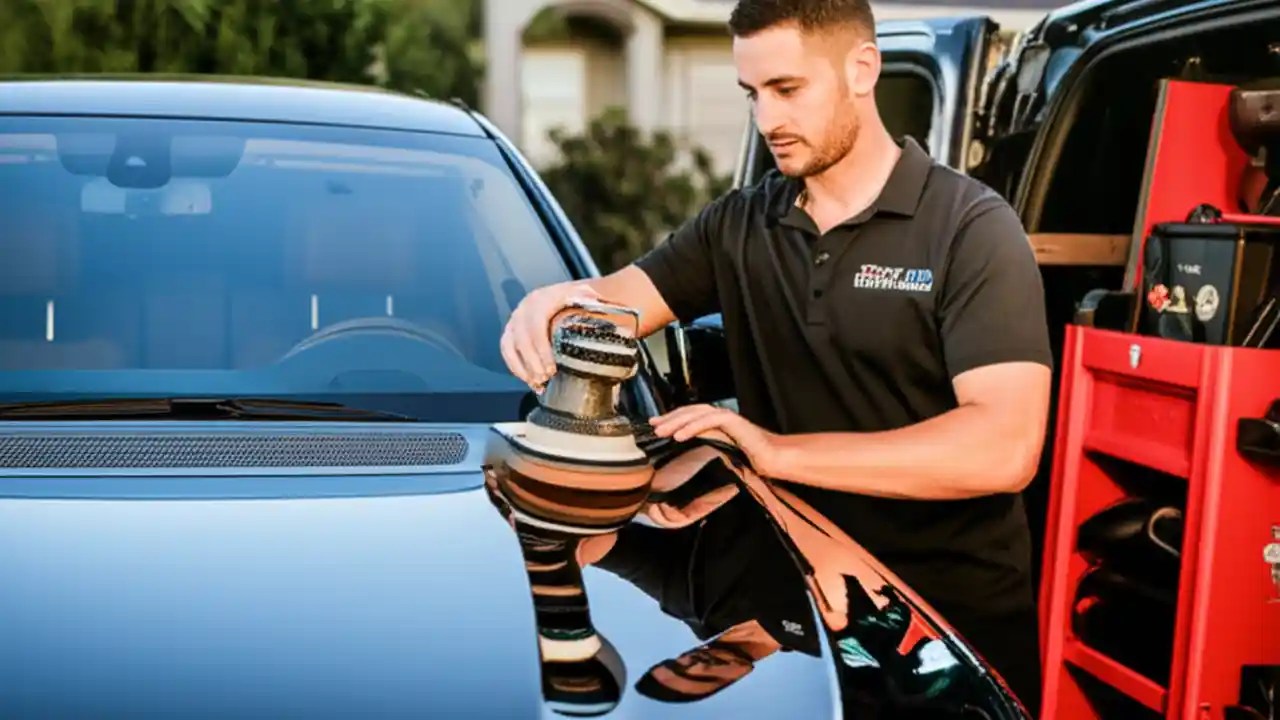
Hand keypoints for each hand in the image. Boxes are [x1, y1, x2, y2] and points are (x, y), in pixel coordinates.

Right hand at [500, 283, 600, 389]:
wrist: (574, 294)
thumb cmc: (584, 299)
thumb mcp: (592, 297)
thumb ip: (597, 305)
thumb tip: (609, 318)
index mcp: (544, 298)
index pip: (536, 324)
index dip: (541, 349)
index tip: (552, 368)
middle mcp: (526, 306)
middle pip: (521, 337)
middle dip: (532, 362)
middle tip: (545, 379)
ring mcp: (517, 318)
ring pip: (510, 344)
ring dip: (521, 367)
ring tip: (537, 383)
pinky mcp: (513, 329)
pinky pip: (506, 349)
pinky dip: (515, 366)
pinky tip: (529, 381)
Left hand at [650, 404, 781, 475]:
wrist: (773, 458)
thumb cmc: (752, 457)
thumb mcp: (722, 450)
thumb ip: (707, 445)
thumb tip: (686, 451)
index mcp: (716, 420)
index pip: (689, 415)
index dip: (671, 418)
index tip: (654, 424)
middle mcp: (719, 415)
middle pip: (689, 411)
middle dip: (669, 418)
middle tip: (652, 426)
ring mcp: (726, 416)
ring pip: (695, 414)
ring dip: (676, 422)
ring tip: (660, 431)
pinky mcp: (733, 421)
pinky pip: (707, 422)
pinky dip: (692, 428)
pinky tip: (679, 436)